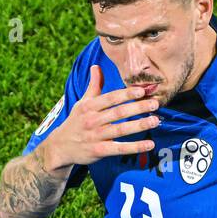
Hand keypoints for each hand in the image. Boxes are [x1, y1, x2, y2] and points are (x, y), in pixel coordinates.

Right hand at [43, 64, 158, 168]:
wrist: (60, 147)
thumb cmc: (75, 122)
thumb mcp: (82, 103)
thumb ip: (93, 86)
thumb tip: (96, 66)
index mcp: (89, 107)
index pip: (110, 98)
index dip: (126, 94)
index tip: (141, 91)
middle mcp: (92, 120)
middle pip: (118, 113)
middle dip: (138, 107)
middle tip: (155, 104)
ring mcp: (96, 136)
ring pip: (121, 130)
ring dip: (139, 125)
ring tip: (156, 121)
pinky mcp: (99, 151)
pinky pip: (120, 149)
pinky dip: (135, 147)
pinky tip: (150, 144)